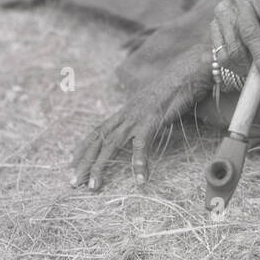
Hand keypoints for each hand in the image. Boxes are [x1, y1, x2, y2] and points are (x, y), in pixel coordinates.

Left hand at [70, 47, 212, 190]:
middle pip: (98, 140)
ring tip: (95, 187)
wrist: (187, 72)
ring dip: (101, 166)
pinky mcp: (152, 120)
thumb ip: (144, 116)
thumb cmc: (174, 88)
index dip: (84, 147)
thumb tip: (142, 127)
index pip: (97, 130)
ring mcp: (137, 117)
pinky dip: (139, 163)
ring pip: (112, 144)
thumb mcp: (153, 104)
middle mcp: (126, 114)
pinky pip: (142, 145)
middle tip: (74, 183)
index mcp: (125, 110)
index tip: (72, 163)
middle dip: (85, 162)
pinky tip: (140, 179)